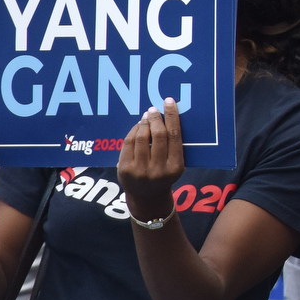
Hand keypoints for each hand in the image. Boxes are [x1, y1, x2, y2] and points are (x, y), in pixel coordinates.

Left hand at [116, 98, 185, 221]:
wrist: (147, 197)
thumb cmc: (164, 175)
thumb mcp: (175, 164)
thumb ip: (173, 145)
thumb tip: (167, 116)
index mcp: (175, 167)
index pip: (174, 136)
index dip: (172, 116)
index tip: (169, 103)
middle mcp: (158, 169)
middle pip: (158, 135)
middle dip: (156, 118)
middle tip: (154, 109)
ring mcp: (140, 170)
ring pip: (142, 137)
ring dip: (144, 123)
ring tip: (147, 116)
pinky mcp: (125, 169)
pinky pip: (129, 143)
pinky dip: (134, 131)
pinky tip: (138, 126)